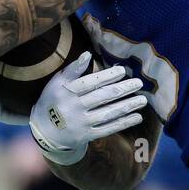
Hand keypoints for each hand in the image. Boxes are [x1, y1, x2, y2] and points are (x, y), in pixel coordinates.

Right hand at [29, 52, 147, 164]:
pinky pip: (108, 129)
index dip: (107, 76)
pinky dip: (123, 123)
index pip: (90, 83)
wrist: (45, 132)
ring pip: (108, 113)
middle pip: (102, 97)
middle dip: (123, 90)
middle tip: (139, 83)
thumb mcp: (57, 83)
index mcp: (67, 92)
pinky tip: (137, 117)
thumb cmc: (53, 101)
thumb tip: (88, 54)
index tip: (123, 71)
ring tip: (143, 100)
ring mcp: (82, 123)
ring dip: (127, 106)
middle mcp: (74, 108)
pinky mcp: (87, 136)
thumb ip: (73, 69)